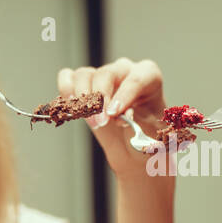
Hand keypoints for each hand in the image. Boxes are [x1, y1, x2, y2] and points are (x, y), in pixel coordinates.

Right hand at [57, 59, 167, 178]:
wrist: (134, 150)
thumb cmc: (149, 139)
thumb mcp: (156, 136)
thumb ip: (144, 129)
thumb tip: (124, 122)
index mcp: (149, 77)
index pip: (136, 79)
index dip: (124, 96)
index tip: (114, 114)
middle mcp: (125, 71)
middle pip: (107, 73)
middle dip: (101, 99)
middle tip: (101, 123)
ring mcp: (103, 76)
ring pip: (85, 75)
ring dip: (83, 100)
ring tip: (92, 122)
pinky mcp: (84, 84)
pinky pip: (68, 77)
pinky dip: (66, 91)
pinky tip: (74, 109)